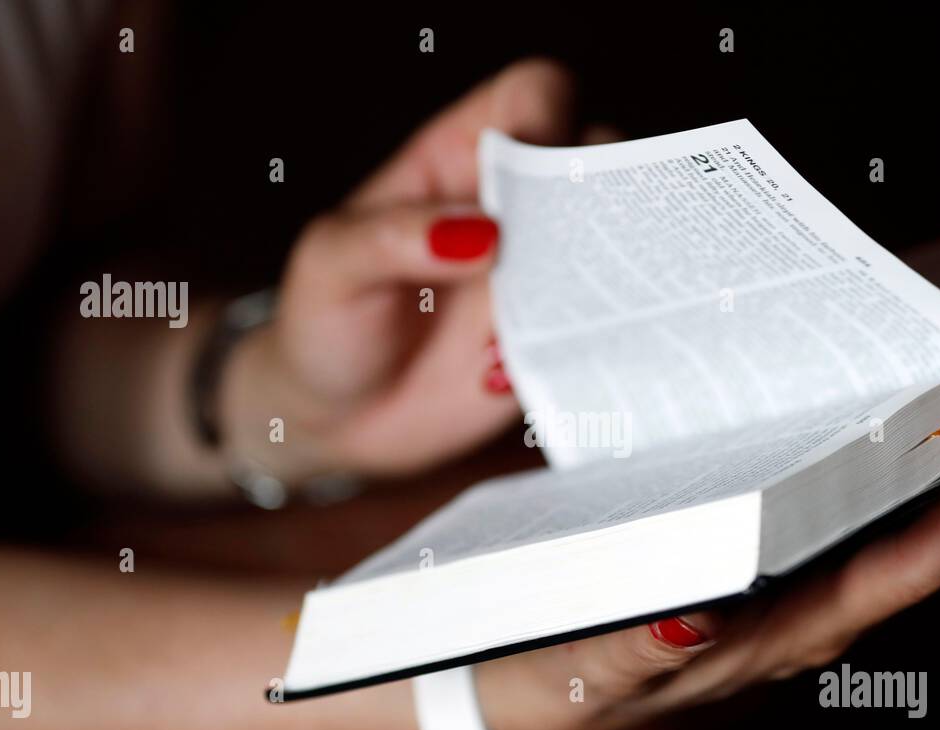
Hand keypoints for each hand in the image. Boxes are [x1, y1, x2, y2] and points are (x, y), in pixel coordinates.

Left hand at [219, 59, 575, 482]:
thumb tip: (480, 234)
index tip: (536, 169)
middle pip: (599, 163)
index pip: (532, 99)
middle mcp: (515, 211)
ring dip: (589, 285)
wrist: (337, 421)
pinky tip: (497, 375)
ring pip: (615, 248)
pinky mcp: (554, 339)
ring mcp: (541, 275)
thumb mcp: (329, 268)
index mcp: (459, 163)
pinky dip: (572, 350)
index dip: (549, 118)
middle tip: (550, 257)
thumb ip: (393, 239)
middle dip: (597, 200)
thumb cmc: (325, 323)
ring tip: (516, 329)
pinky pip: (602, 329)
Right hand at [476, 303, 939, 729]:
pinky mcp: (807, 527)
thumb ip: (634, 654)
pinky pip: (903, 473)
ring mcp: (826, 558)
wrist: (543, 669)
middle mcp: (830, 594)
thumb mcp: (588, 672)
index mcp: (790, 631)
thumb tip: (690, 617)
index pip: (904, 573)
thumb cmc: (571, 670)